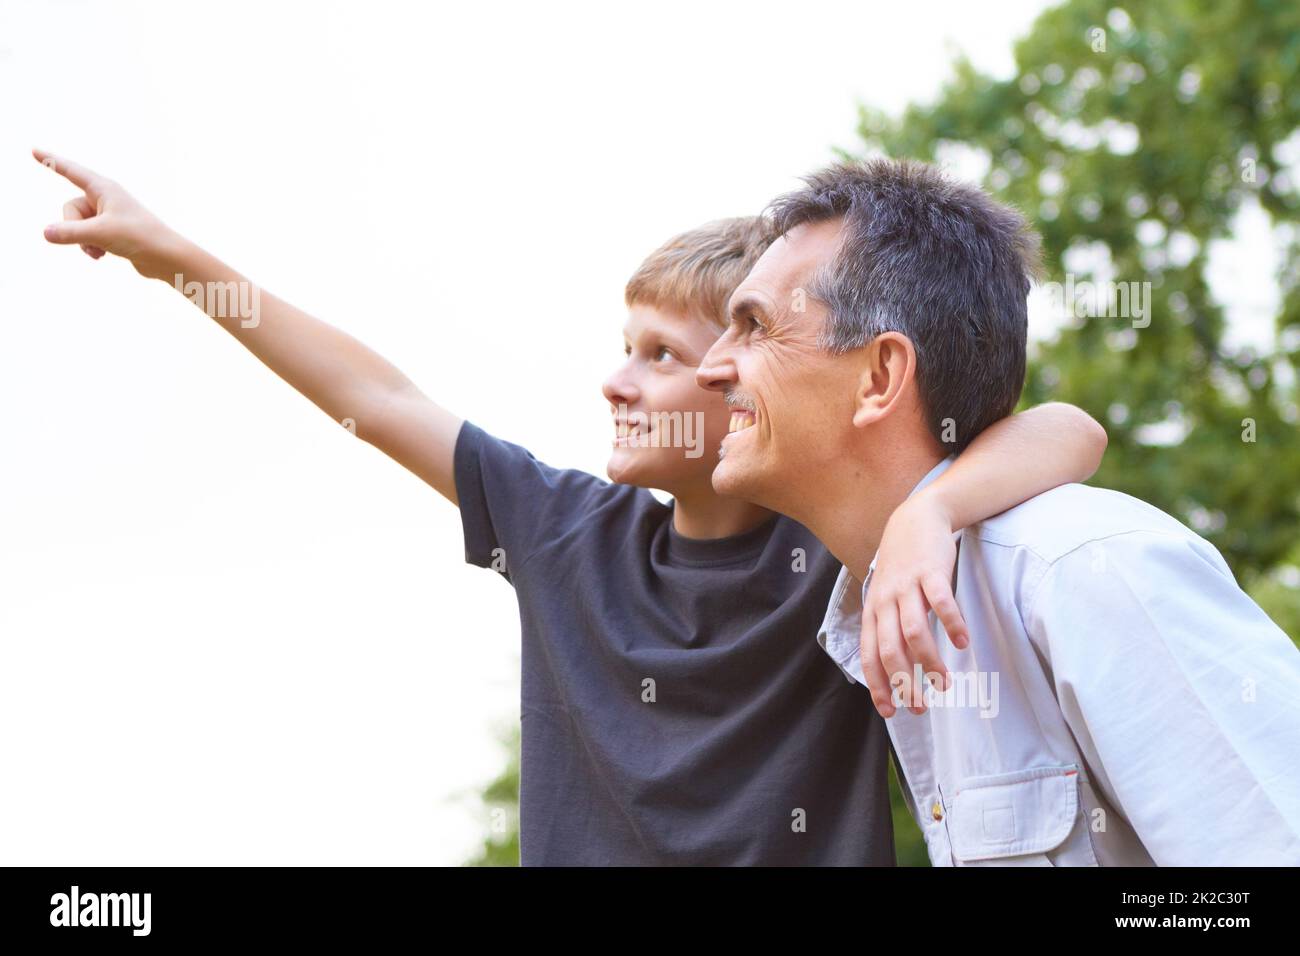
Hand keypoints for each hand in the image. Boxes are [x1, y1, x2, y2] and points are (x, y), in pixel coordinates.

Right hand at [34, 148, 181, 280]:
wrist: (167, 258)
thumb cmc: (139, 238)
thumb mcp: (100, 234)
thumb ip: (70, 233)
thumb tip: (46, 233)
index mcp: (105, 188)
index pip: (71, 171)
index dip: (51, 161)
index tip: (34, 150)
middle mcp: (106, 198)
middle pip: (70, 208)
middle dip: (74, 227)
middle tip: (93, 238)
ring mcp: (108, 215)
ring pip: (77, 225)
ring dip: (83, 241)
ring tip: (101, 250)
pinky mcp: (112, 231)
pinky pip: (87, 236)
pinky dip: (91, 246)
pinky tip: (103, 255)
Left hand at [860, 489, 969, 717]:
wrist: (916, 518)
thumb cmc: (902, 566)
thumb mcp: (887, 596)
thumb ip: (890, 627)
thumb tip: (898, 668)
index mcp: (874, 611)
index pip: (870, 656)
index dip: (879, 685)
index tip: (892, 712)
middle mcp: (886, 601)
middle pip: (891, 650)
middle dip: (904, 683)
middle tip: (921, 706)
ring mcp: (908, 586)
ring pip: (914, 632)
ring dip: (929, 662)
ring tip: (944, 682)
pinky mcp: (931, 572)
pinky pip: (941, 602)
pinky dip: (952, 624)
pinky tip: (962, 643)